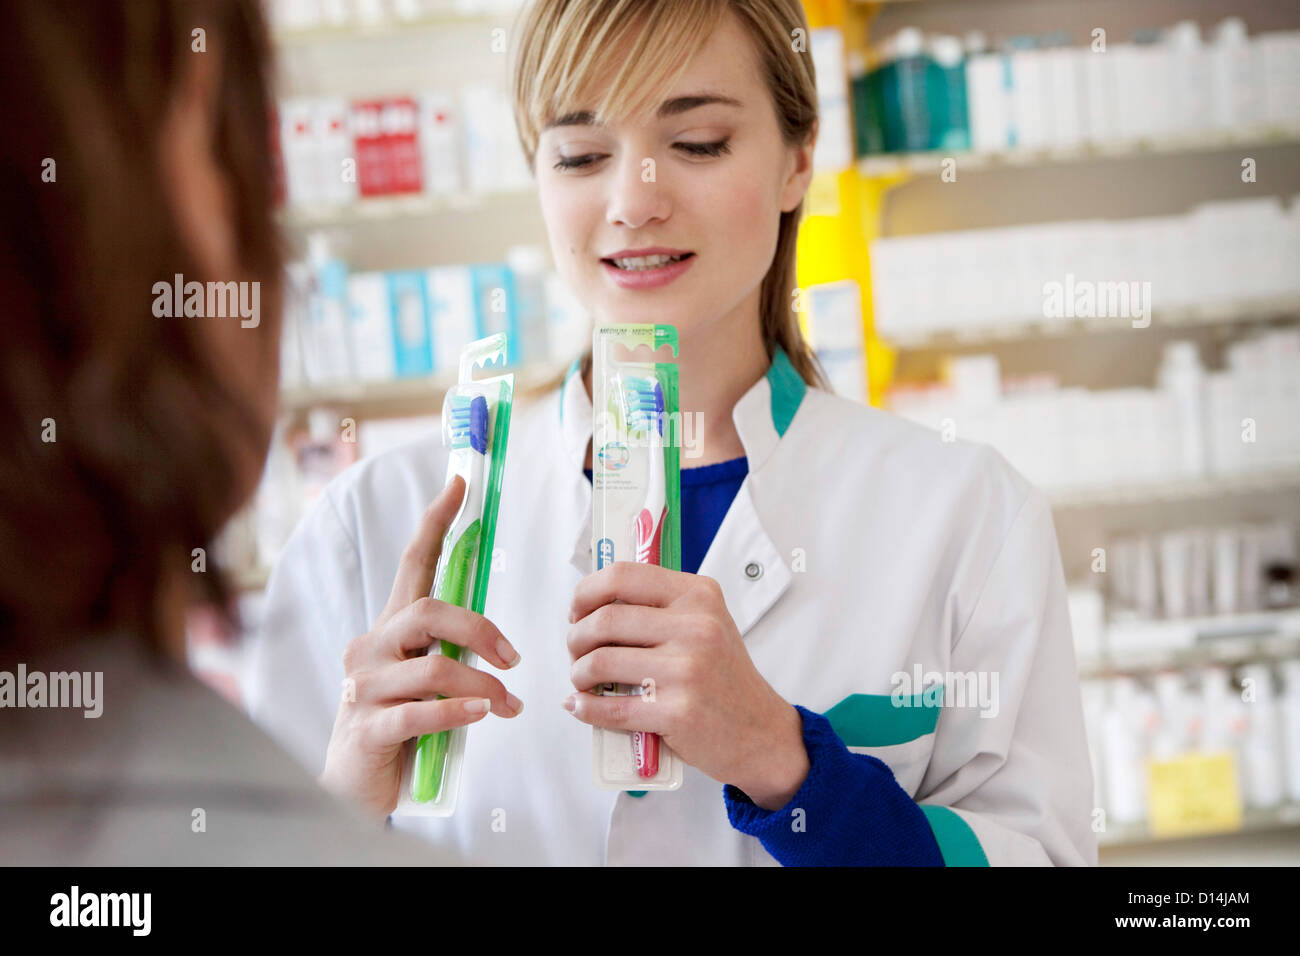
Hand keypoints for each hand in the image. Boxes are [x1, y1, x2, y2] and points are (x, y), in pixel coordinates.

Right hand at [319, 474, 523, 817]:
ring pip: (432, 668)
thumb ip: (448, 655)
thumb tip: (500, 645)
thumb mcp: (424, 683)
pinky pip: (421, 712)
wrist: (352, 788)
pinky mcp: (368, 728)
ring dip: (483, 686)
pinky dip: (458, 712)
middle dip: (480, 630)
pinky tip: (480, 714)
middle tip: (514, 658)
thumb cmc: (397, 728)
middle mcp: (371, 649)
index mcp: (389, 632)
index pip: (412, 566)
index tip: (458, 485)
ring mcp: (364, 688)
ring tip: (508, 706)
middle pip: (429, 613)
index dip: (435, 522)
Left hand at [563, 562, 808, 809]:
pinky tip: (581, 705)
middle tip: (577, 652)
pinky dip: (585, 708)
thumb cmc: (722, 677)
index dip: (586, 593)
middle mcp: (696, 626)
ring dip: (578, 673)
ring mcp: (688, 669)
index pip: (623, 576)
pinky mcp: (678, 711)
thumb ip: (659, 607)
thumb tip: (592, 605)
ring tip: (583, 680)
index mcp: (698, 595)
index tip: (578, 611)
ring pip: (600, 662)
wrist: (759, 731)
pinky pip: (611, 707)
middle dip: (576, 638)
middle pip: (604, 620)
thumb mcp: (705, 623)